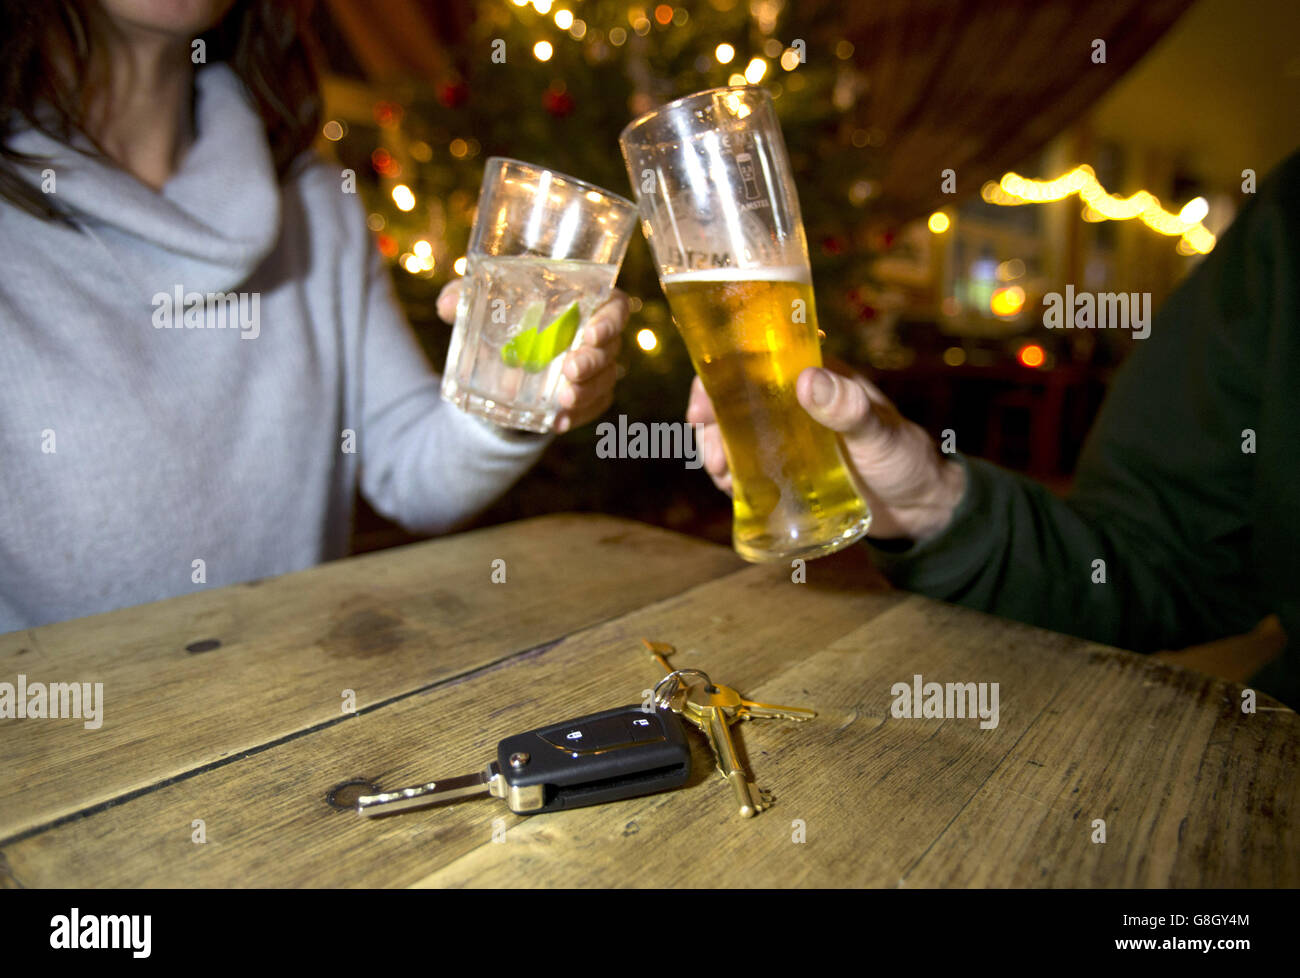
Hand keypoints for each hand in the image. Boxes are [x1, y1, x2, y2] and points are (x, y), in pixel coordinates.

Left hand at [438, 279, 628, 433]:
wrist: (505, 358)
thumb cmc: (505, 315)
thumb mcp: (482, 303)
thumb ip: (463, 297)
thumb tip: (445, 306)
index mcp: (585, 301)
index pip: (614, 306)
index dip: (610, 320)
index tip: (590, 332)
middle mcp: (597, 335)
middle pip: (611, 348)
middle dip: (593, 361)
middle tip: (571, 369)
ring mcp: (596, 369)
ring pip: (604, 381)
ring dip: (586, 392)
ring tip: (563, 400)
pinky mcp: (587, 396)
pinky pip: (591, 408)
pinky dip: (576, 416)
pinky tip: (557, 422)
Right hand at [686, 360, 966, 540]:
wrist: (919, 508)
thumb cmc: (906, 457)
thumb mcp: (879, 430)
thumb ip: (848, 408)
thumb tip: (807, 381)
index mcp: (815, 374)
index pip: (754, 359)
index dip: (717, 376)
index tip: (702, 408)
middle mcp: (794, 401)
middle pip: (733, 399)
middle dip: (712, 425)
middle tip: (714, 457)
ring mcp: (787, 437)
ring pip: (734, 434)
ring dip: (717, 453)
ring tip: (723, 478)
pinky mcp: (786, 470)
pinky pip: (746, 466)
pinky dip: (731, 476)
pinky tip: (731, 490)